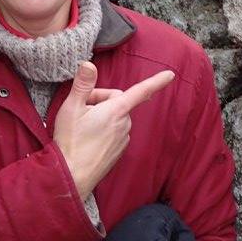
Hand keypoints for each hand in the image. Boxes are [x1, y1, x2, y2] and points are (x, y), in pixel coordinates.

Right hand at [52, 62, 174, 198]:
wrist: (72, 177)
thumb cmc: (70, 141)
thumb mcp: (71, 108)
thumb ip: (82, 84)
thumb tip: (89, 64)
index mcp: (115, 111)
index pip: (140, 91)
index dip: (156, 81)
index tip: (171, 74)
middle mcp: (124, 124)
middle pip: (117, 101)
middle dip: (100, 100)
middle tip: (80, 109)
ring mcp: (122, 139)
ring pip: (115, 117)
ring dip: (101, 115)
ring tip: (81, 126)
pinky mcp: (118, 151)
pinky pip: (114, 131)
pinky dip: (103, 129)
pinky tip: (87, 138)